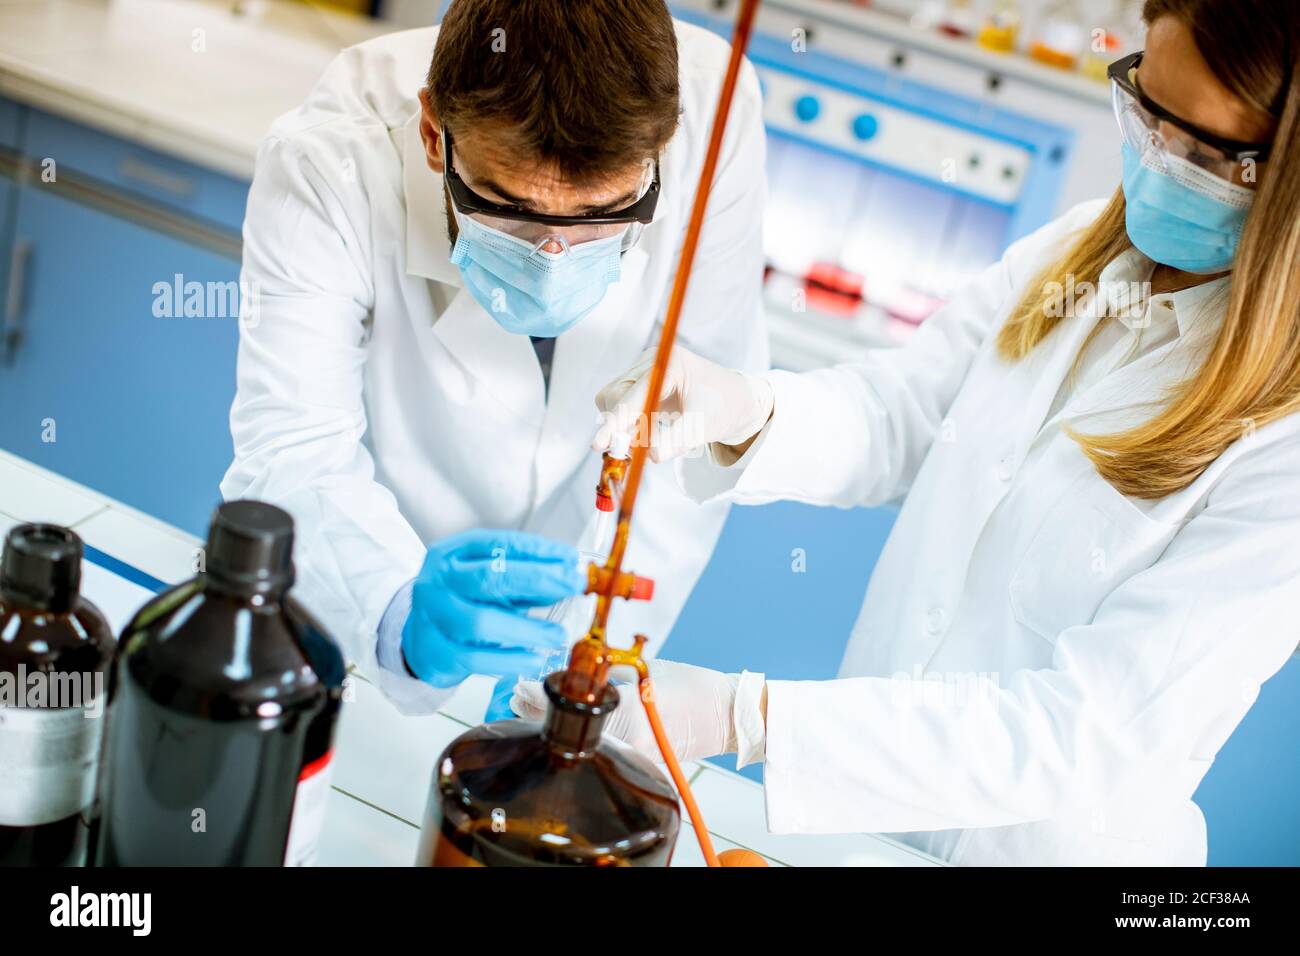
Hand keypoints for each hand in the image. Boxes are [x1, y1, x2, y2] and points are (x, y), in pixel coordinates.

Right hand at [401, 530, 585, 689]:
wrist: (418, 637)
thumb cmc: (462, 602)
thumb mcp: (488, 581)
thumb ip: (524, 580)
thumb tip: (568, 578)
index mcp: (452, 553)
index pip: (499, 545)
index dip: (538, 551)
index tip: (570, 559)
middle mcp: (437, 581)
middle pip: (489, 578)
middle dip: (538, 579)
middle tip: (573, 584)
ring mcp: (433, 618)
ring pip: (481, 622)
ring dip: (527, 628)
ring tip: (558, 634)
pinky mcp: (437, 652)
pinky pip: (477, 659)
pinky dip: (510, 659)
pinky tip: (534, 658)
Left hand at [512, 659, 739, 763]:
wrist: (727, 713)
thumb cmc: (692, 687)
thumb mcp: (641, 670)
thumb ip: (604, 673)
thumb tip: (568, 671)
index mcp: (625, 713)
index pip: (567, 705)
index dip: (538, 696)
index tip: (520, 687)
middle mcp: (626, 741)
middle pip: (566, 728)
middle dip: (540, 712)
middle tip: (518, 697)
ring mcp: (632, 757)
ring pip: (579, 743)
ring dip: (556, 727)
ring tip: (535, 710)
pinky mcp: (638, 764)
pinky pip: (600, 752)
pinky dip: (581, 739)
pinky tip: (570, 729)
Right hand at [592, 346, 772, 462]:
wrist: (734, 400)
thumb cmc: (723, 408)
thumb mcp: (702, 427)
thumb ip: (676, 441)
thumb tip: (651, 457)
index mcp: (671, 363)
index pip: (634, 392)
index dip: (616, 421)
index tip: (599, 445)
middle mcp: (653, 361)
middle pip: (616, 393)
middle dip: (617, 425)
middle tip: (625, 453)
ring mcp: (644, 369)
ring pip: (613, 399)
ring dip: (621, 425)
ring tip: (641, 442)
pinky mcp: (641, 382)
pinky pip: (620, 403)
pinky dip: (626, 423)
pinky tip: (643, 433)